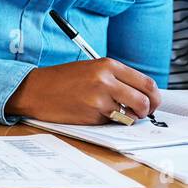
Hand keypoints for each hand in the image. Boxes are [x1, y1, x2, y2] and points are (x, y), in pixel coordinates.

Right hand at [5, 58, 160, 124]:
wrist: (34, 89)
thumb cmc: (61, 80)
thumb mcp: (90, 69)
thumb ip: (116, 78)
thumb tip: (142, 95)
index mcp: (108, 65)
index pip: (146, 83)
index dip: (154, 97)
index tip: (152, 103)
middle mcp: (106, 80)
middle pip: (145, 100)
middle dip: (146, 111)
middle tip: (139, 113)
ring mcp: (99, 98)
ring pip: (131, 115)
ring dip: (128, 118)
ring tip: (113, 113)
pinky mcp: (91, 114)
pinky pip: (112, 122)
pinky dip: (107, 121)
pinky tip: (92, 113)